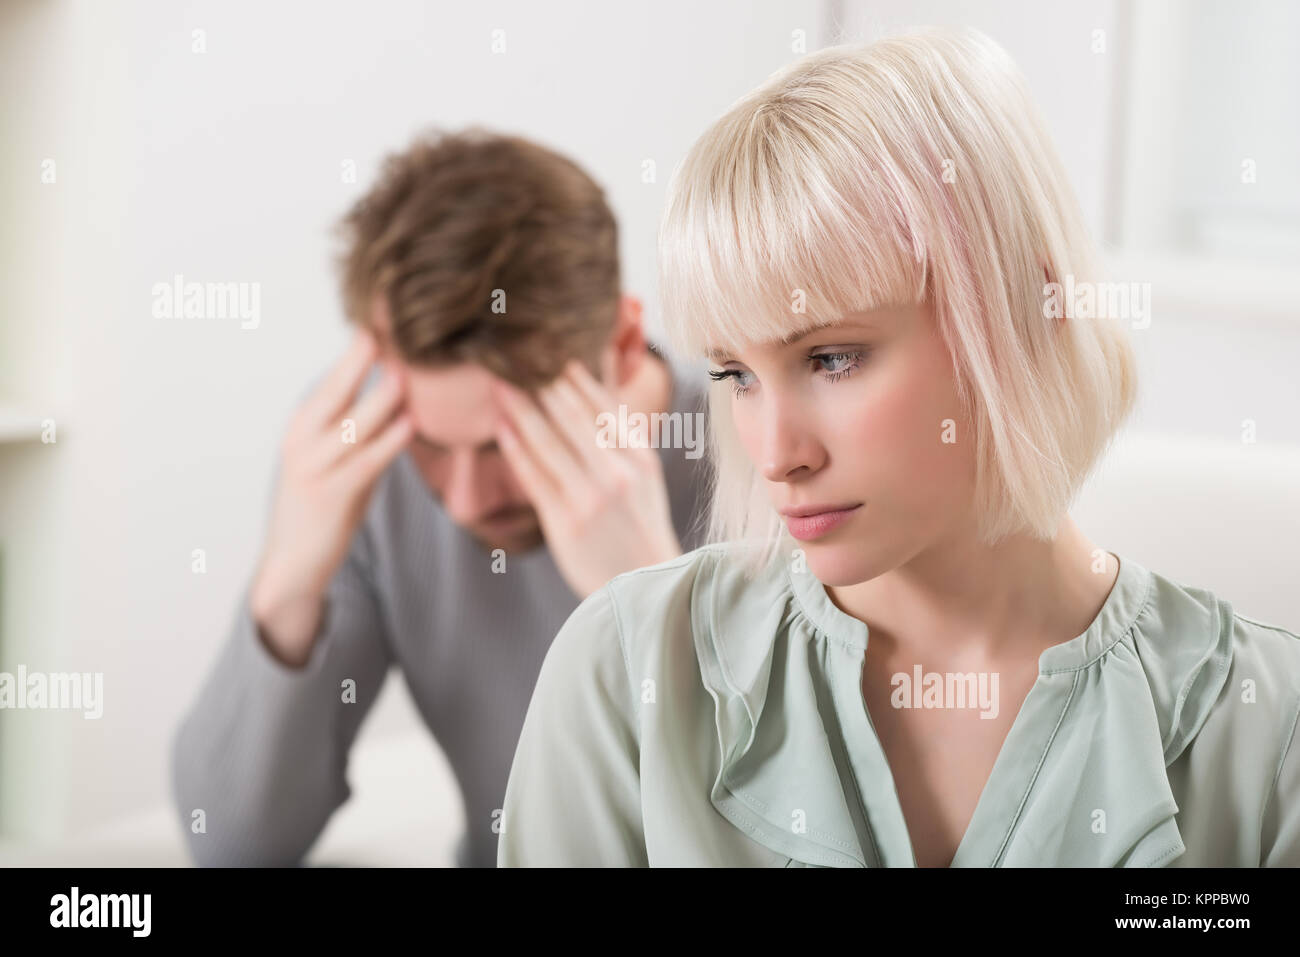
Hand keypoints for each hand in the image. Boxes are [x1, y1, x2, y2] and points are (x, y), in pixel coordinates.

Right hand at [250, 328, 413, 664]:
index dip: (365, 340)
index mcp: (306, 421)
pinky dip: (390, 439)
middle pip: (341, 383)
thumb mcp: (339, 454)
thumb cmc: (326, 504)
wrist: (292, 565)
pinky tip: (412, 422)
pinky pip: (366, 461)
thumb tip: (401, 384)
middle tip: (405, 319)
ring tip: (415, 365)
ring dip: (387, 393)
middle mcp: (305, 436)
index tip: (392, 308)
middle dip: (371, 352)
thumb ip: (362, 421)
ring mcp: (315, 465)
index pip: (339, 371)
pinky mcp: (333, 494)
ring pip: (356, 419)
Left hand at [492, 358, 682, 599]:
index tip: (548, 348)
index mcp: (639, 457)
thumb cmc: (638, 526)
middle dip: (540, 381)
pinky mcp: (566, 522)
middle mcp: (617, 473)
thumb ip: (620, 436)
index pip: (601, 405)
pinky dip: (516, 448)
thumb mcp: (644, 476)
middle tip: (512, 353)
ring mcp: (591, 498)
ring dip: (520, 408)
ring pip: (549, 441)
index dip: (572, 374)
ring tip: (498, 382)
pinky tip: (501, 427)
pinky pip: (535, 477)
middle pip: (571, 415)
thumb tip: (594, 389)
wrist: (643, 584)